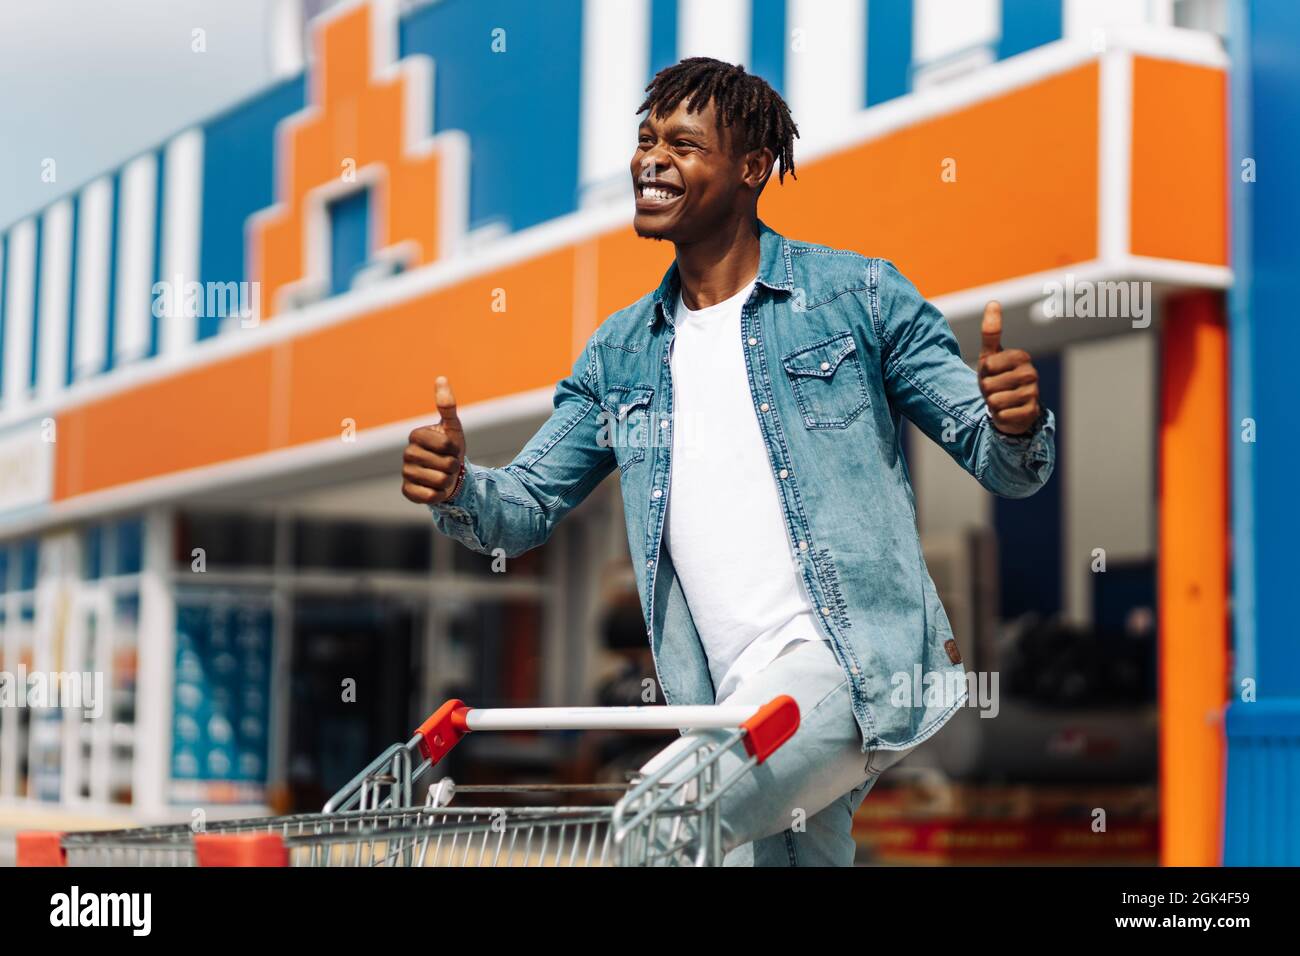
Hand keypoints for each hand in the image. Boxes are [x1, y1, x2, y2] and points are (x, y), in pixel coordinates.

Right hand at [401, 376, 467, 503]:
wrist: (449, 475)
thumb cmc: (451, 448)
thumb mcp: (453, 427)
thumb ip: (447, 405)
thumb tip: (441, 378)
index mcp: (416, 436)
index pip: (445, 444)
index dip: (454, 449)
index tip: (451, 448)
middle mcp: (407, 453)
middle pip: (443, 464)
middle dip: (453, 466)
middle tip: (449, 464)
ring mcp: (406, 472)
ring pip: (438, 481)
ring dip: (448, 481)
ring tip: (444, 476)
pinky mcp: (407, 491)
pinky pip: (428, 496)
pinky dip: (438, 495)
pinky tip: (436, 489)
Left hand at [977, 301, 1040, 435]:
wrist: (1010, 408)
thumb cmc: (998, 378)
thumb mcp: (990, 356)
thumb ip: (991, 332)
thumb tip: (993, 302)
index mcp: (1021, 357)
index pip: (987, 366)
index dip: (983, 373)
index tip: (992, 374)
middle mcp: (1031, 374)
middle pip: (988, 385)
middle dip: (986, 390)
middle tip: (996, 390)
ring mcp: (1033, 394)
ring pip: (994, 401)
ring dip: (992, 404)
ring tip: (1001, 400)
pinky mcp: (1031, 413)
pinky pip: (1002, 415)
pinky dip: (999, 417)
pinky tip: (1007, 413)